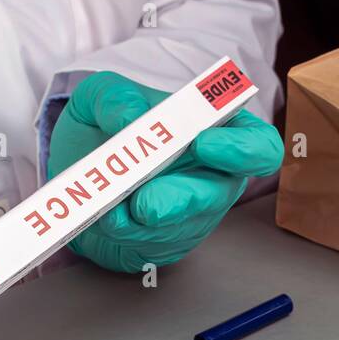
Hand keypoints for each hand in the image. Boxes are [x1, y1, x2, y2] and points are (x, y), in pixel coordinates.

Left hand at [47, 70, 282, 272]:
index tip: (204, 143)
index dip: (242, 148)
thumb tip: (129, 116)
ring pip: (180, 226)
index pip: (258, 145)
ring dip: (142, 222)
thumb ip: (114, 97)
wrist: (80, 175)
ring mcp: (193, 215)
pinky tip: (107, 218)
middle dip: (181, 199)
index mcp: (218, 132)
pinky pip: (152, 244)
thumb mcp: (102, 95)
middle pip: (218, 194)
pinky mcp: (167, 244)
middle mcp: (214, 177)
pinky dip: (125, 232)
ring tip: (112, 211)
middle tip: (145, 202)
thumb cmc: (106, 128)